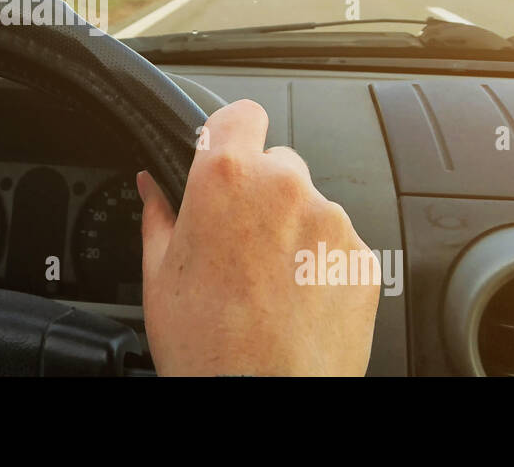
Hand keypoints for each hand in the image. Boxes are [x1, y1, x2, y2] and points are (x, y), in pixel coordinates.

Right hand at [137, 99, 378, 375]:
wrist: (260, 400)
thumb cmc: (207, 346)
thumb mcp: (159, 274)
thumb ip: (158, 214)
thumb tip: (150, 185)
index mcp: (226, 178)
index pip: (240, 114)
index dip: (231, 132)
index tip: (226, 152)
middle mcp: (285, 188)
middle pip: (278, 163)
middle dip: (261, 193)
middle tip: (238, 243)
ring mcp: (331, 222)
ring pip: (311, 205)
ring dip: (293, 230)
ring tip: (266, 283)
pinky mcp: (362, 259)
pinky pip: (339, 245)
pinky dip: (321, 264)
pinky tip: (294, 300)